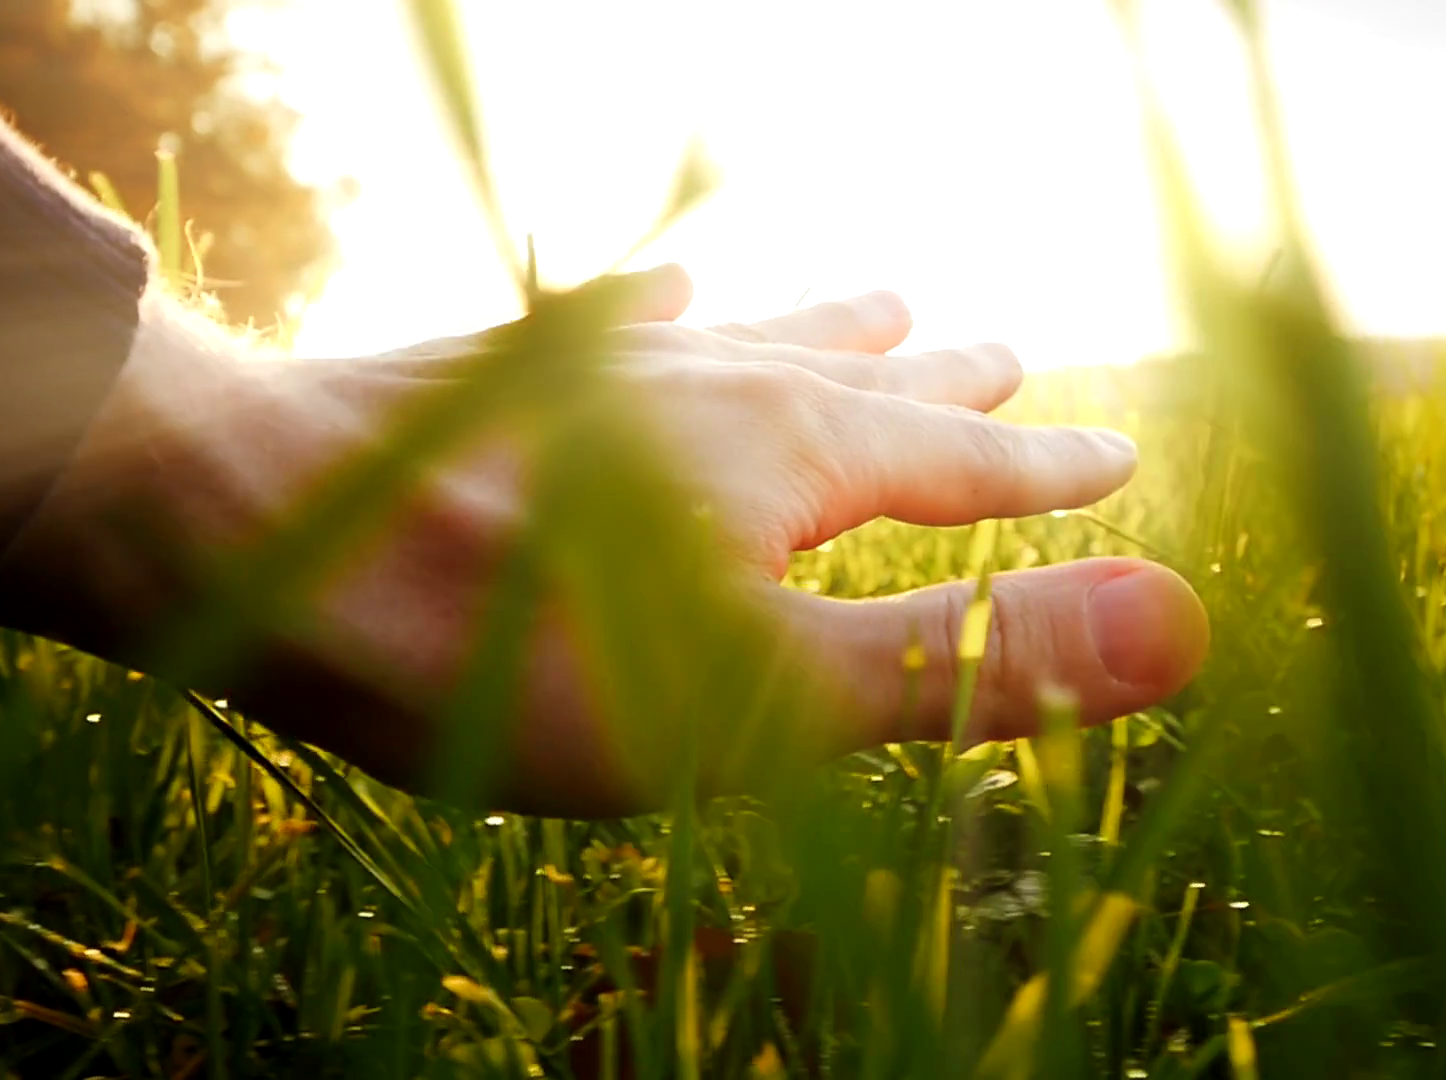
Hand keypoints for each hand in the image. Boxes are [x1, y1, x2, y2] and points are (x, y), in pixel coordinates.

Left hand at [0, 266, 1207, 815]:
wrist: (262, 527)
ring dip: (834, 321)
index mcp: (804, 458)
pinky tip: (665, 290)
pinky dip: (671, 309)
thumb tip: (1182, 620)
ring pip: (757, 330)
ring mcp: (608, 365)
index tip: (1117, 451)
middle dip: (947, 379)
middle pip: (867, 375)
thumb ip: (968, 661)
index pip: (966, 462)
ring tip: (885, 293)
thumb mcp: (770, 695)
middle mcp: (720, 382)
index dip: (1049, 472)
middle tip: (1009, 350)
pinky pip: (618, 321)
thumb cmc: (524, 642)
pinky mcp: (507, 367)